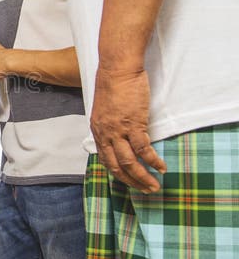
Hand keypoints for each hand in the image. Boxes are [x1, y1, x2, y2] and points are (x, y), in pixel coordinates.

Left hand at [90, 67, 165, 192]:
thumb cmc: (114, 82)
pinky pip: (143, 149)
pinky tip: (161, 167)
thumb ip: (110, 123)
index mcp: (97, 130)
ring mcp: (118, 130)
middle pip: (116, 166)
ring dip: (142, 177)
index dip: (118, 173)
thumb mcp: (105, 107)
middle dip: (131, 182)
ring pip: (129, 162)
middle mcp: (105, 133)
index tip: (128, 181)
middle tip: (144, 190)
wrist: (118, 68)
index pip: (105, 159)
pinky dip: (153, 161)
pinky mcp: (133, 123)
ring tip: (154, 186)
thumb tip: (120, 134)